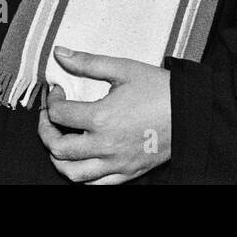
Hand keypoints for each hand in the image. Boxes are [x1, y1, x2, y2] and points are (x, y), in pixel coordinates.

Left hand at [37, 47, 171, 184]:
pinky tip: (83, 158)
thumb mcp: (124, 69)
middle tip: (50, 117)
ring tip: (60, 141)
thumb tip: (60, 53)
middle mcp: (105, 145)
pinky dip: (82, 174)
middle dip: (45, 130)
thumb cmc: (160, 89)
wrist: (190, 112)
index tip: (58, 92)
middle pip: (58, 147)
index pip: (59, 114)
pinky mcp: (127, 173)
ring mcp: (116, 163)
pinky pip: (95, 184)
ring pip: (72, 173)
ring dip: (58, 158)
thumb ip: (88, 62)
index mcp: (102, 117)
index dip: (52, 100)